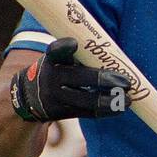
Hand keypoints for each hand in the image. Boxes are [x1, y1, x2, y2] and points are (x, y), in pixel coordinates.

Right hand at [10, 37, 130, 121]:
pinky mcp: (59, 112)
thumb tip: (118, 57)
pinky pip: (85, 113)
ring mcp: (54, 97)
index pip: (56, 51)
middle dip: (104, 80)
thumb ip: (82, 56)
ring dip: (109, 101)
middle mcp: (51, 77)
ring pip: (85, 100)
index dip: (64, 47)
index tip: (73, 44)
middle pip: (79, 78)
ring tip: (128, 99)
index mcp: (52, 58)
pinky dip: (104, 111)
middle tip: (127, 82)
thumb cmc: (57, 70)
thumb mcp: (60, 59)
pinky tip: (119, 108)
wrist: (28, 95)